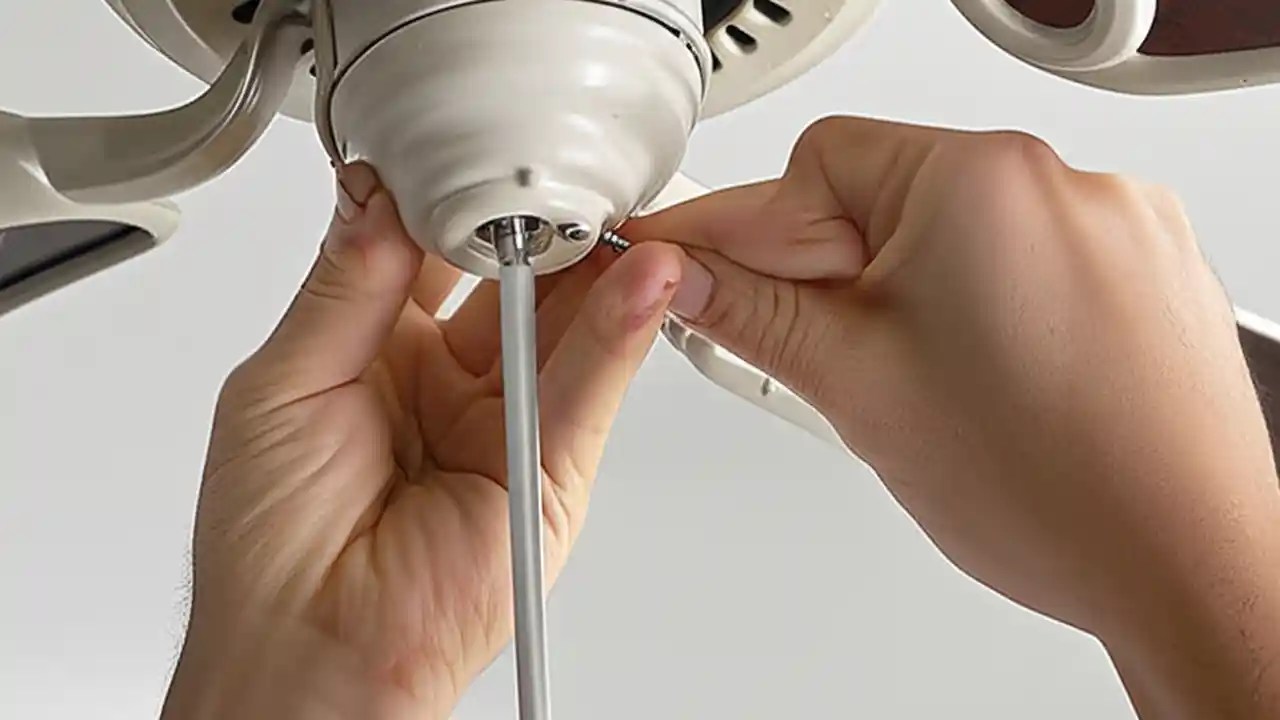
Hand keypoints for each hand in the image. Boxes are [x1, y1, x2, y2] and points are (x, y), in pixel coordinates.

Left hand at [162, 163, 689, 719]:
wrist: (306, 655)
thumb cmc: (269, 545)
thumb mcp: (285, 383)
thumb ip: (348, 287)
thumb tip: (378, 198)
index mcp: (376, 356)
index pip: (433, 257)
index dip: (458, 206)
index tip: (478, 156)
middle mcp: (447, 386)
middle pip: (512, 286)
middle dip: (542, 231)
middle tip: (565, 178)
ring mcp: (504, 426)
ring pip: (564, 331)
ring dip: (600, 272)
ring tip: (621, 215)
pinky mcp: (550, 471)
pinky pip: (591, 389)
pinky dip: (621, 334)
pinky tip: (639, 283)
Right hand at [628, 117, 1279, 717]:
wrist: (1188, 564)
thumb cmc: (1056, 489)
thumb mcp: (857, 387)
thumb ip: (753, 313)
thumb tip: (684, 275)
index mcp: (977, 181)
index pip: (812, 167)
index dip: (745, 228)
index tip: (698, 264)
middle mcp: (1057, 181)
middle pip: (883, 199)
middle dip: (828, 274)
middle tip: (805, 352)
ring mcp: (1110, 225)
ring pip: (950, 238)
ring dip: (902, 295)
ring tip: (910, 388)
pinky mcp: (1139, 269)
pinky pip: (1020, 263)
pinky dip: (976, 308)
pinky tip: (973, 381)